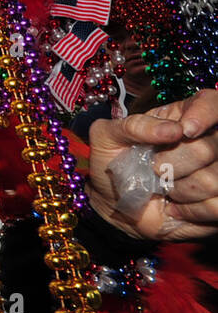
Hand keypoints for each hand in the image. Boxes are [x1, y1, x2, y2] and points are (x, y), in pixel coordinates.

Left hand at [86, 89, 217, 240]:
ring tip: (163, 188)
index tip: (185, 131)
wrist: (114, 203)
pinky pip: (217, 205)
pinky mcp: (217, 199)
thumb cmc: (112, 163)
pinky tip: (175, 206)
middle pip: (210, 147)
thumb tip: (173, 129)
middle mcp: (206, 140)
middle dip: (174, 164)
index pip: (212, 102)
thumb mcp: (106, 136)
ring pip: (214, 179)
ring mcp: (215, 169)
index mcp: (181, 116)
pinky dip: (191, 210)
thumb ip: (133, 125)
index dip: (205, 114)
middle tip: (154, 169)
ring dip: (180, 190)